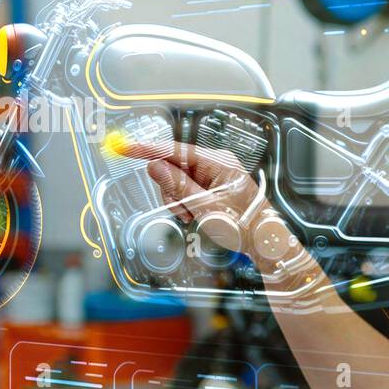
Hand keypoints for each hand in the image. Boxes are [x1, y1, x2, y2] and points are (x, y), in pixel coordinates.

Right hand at [111, 136, 293, 267]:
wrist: (262, 241)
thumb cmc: (243, 224)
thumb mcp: (205, 206)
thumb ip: (178, 185)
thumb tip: (154, 165)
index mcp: (218, 162)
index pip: (175, 150)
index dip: (148, 150)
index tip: (127, 148)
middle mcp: (215, 163)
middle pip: (172, 167)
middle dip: (171, 191)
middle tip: (183, 210)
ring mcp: (213, 174)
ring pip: (176, 181)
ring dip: (178, 201)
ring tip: (193, 215)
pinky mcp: (210, 185)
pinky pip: (185, 190)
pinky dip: (184, 204)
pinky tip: (194, 214)